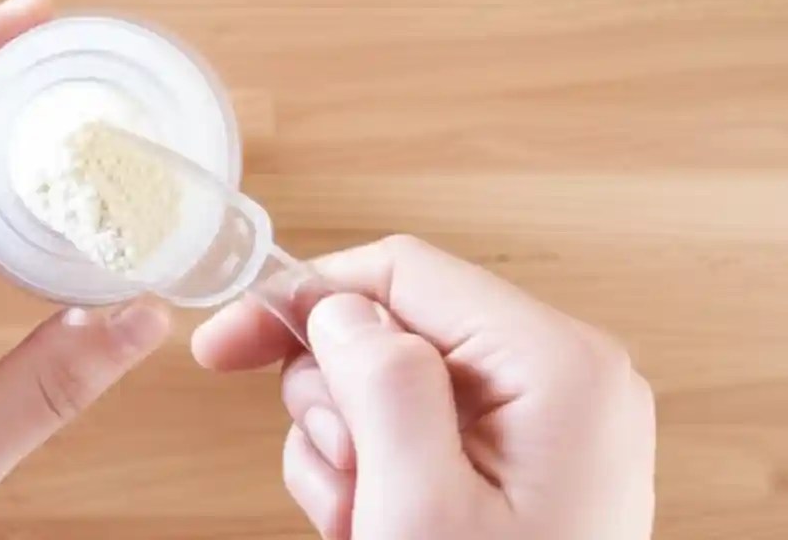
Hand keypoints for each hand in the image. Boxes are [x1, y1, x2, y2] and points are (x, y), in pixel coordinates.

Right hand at [193, 236, 655, 539]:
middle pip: (398, 326)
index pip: (407, 272)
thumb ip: (383, 386)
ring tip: (367, 523)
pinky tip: (381, 530)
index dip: (307, 298)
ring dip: (352, 451)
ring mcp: (547, 419)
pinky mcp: (524, 457)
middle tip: (345, 479)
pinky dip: (378, 476)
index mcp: (558, 365)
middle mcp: (564, 375)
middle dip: (339, 401)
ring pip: (396, 382)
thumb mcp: (421, 512)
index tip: (224, 344)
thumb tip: (340, 306)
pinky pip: (419, 429)